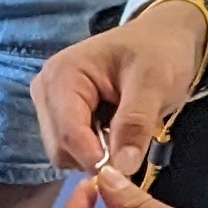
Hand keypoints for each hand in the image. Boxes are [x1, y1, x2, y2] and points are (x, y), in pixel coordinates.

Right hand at [30, 4, 207, 175]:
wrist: (163, 37)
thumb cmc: (160, 52)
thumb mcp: (155, 83)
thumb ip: (136, 123)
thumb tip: (122, 168)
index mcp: (63, 74)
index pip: (68, 133)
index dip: (95, 158)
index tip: (126, 171)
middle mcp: (45, 89)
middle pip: (60, 148)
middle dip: (95, 155)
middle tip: (131, 145)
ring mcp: (48, 103)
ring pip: (63, 152)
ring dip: (95, 153)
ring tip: (123, 131)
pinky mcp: (57, 114)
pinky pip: (69, 148)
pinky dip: (93, 148)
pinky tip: (112, 130)